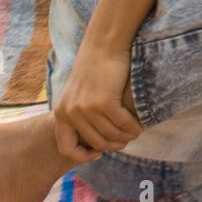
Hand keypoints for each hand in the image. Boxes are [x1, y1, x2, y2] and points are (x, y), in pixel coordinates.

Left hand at [53, 39, 142, 158]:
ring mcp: (86, 108)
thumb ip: (80, 117)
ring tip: (134, 131)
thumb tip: (95, 145)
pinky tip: (139, 125)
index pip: (66, 149)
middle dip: (114, 145)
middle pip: (97, 144)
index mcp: (61, 113)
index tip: (98, 152)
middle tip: (125, 139)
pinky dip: (134, 127)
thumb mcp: (78, 94)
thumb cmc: (95, 69)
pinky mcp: (104, 102)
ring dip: (127, 136)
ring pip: (112, 136)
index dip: (83, 156)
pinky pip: (123, 124)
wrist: (104, 45)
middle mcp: (71, 113)